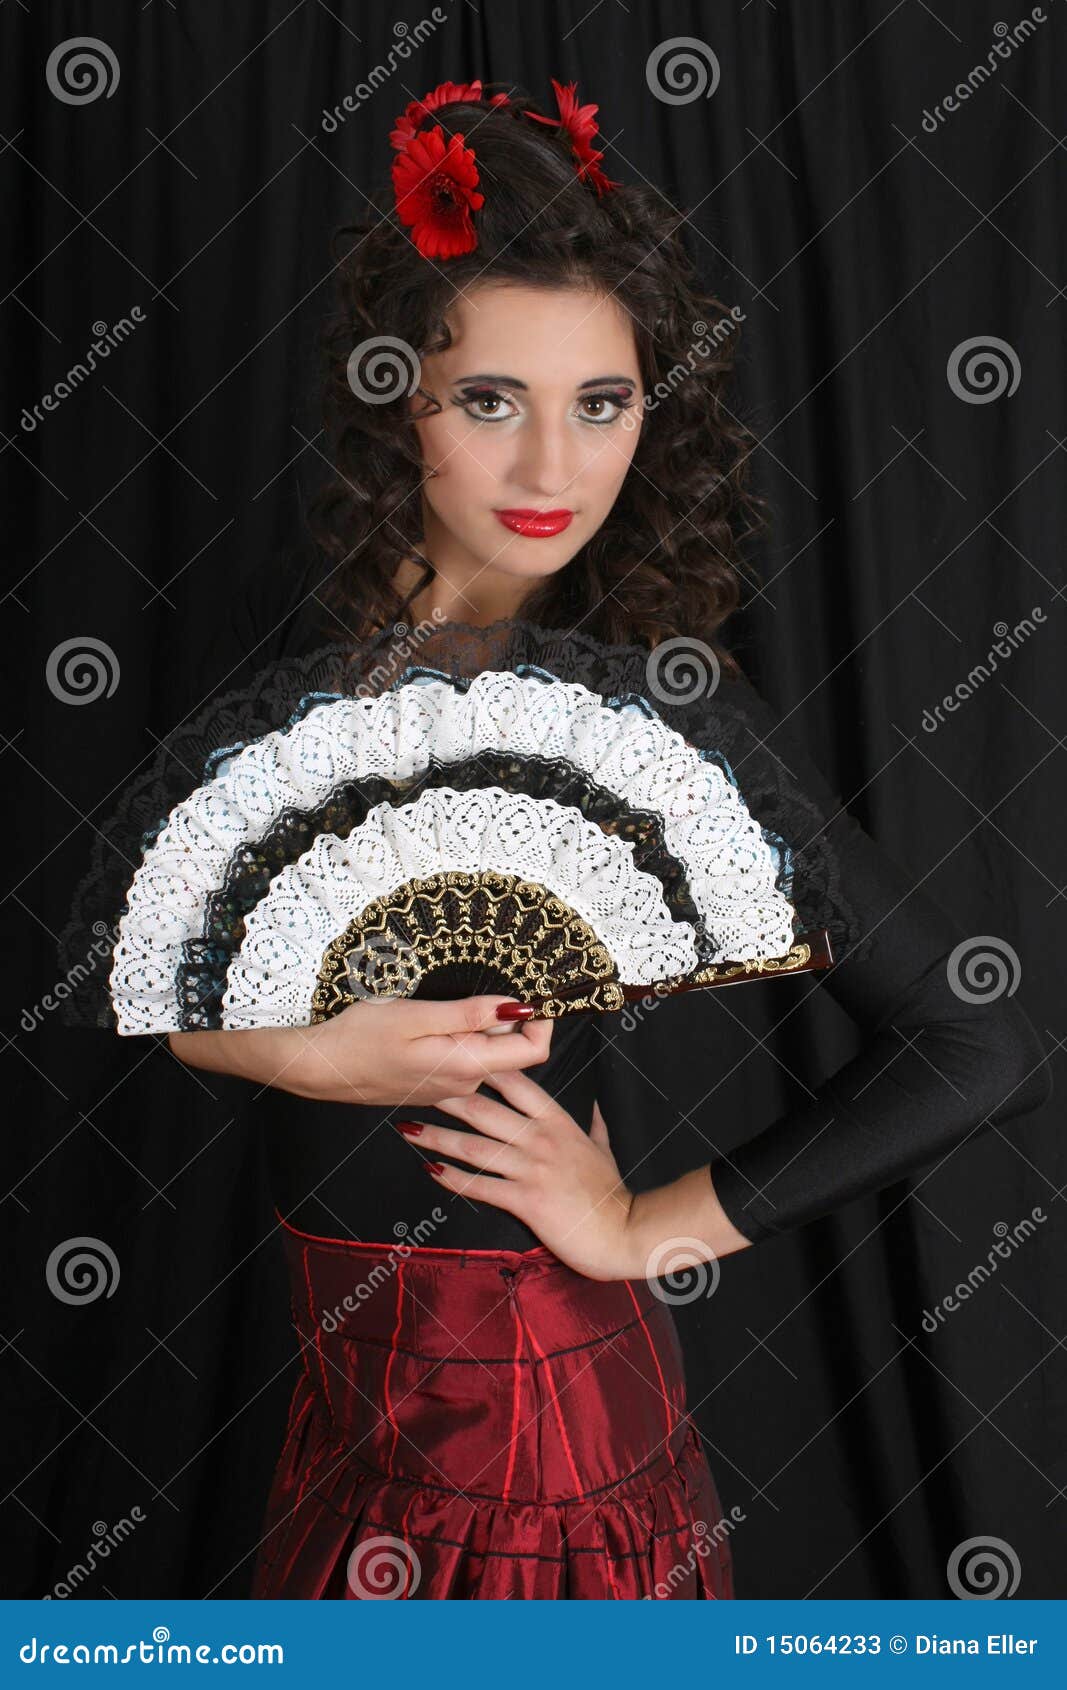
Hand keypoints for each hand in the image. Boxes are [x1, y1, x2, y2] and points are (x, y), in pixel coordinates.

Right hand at [169, 996, 552, 1106]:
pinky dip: (464, 1039)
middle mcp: (465, 1083)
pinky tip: (437, 1023)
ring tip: (456, 1001)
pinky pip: (465, 1061)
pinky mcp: (433, 1085)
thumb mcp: (417, 1016)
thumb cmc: (360, 1038)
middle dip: (513, 1018)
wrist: (319, 1069)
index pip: (534, 1051)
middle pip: (514, 1052)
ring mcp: (449, 1088)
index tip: (533, 990)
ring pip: (488, 1055)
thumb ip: (470, 1015)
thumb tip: (519, 1007)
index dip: (543, 1020)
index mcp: (467, 1065)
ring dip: (485, 1027)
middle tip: (490, 984)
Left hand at [397, 1070, 644, 1280]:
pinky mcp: (525, 1200)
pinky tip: (430, 1170)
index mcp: (558, 1121)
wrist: (624, 1233)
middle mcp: (541, 1138)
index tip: (456, 1055)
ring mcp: (532, 1168)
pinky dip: (452, 1179)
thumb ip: (593, 1124)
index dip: (484, 1067)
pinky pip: (481, 1186)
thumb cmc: (611, 1193)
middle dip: (447, 1096)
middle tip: (416, 1087)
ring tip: (407, 1128)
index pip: (516, 1083)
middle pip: (485, 1109)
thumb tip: (593, 1105)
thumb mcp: (604, 1149)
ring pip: (474, 1146)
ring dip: (438, 1137)